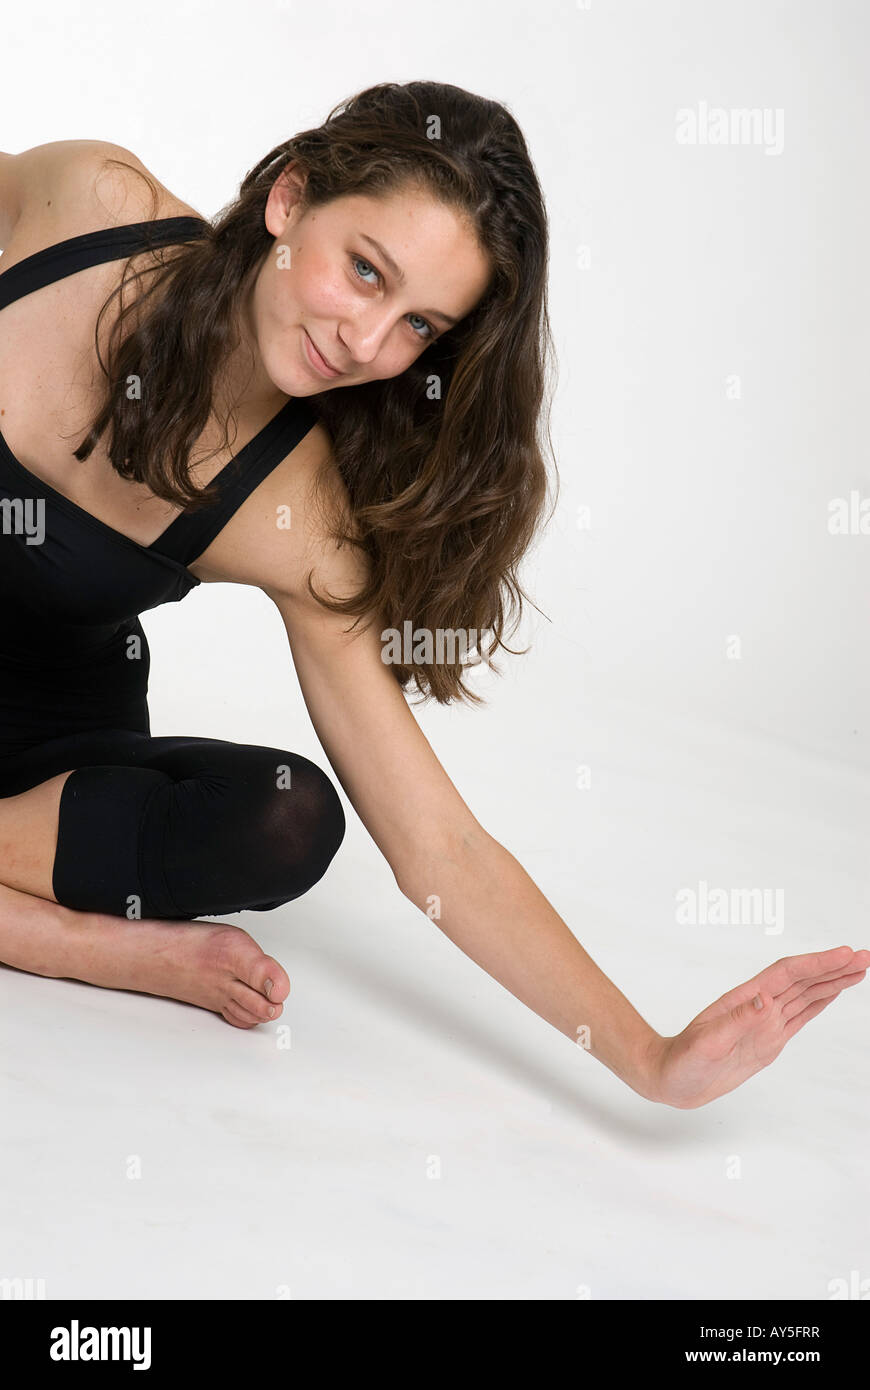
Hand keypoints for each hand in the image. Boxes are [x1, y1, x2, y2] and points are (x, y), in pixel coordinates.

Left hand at [647, 945, 869, 1108]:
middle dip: (833, 968)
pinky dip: (819, 1003)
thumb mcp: (707, 1043)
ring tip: (859, 969)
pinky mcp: (768, 1040)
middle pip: (802, 980)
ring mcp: (766, 1023)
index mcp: (745, 1000)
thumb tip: (764, 999)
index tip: (845, 954)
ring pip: (805, 995)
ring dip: (832, 982)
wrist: (670, 1078)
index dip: (817, 964)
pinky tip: (832, 993)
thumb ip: (736, 1022)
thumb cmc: (682, 1060)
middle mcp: (759, 1006)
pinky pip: (799, 1017)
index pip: (788, 975)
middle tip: (865, 956)